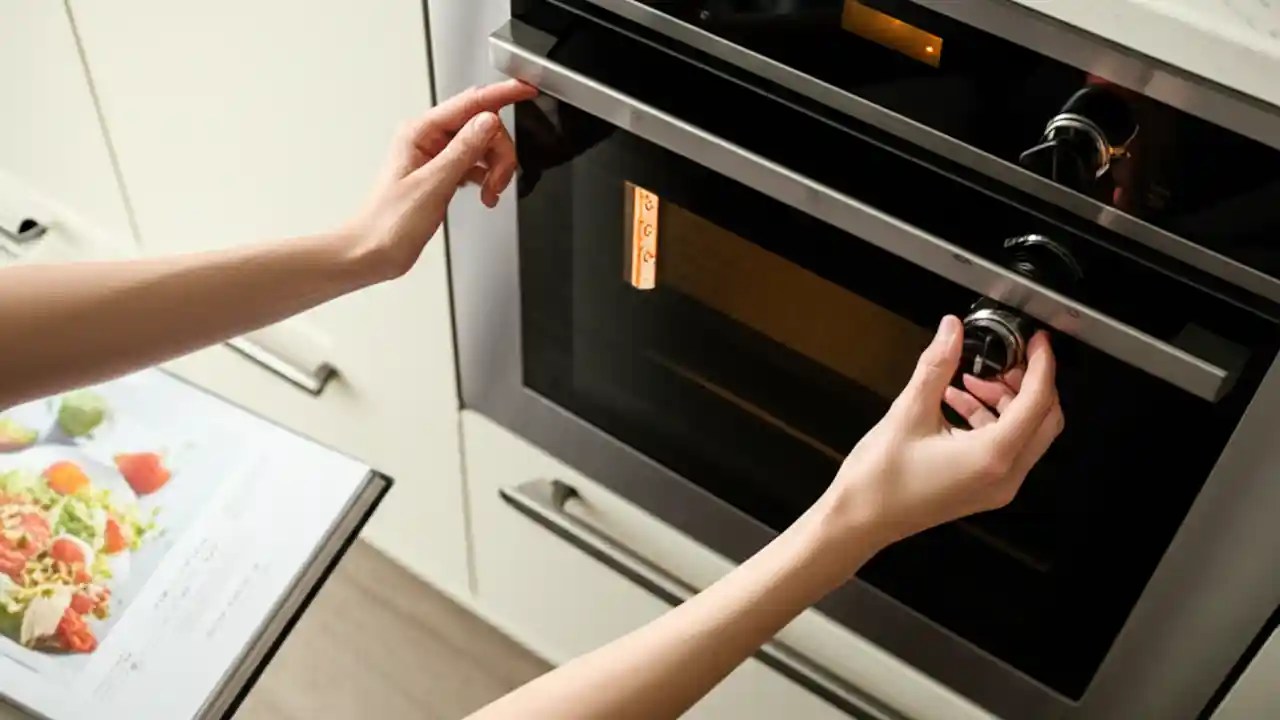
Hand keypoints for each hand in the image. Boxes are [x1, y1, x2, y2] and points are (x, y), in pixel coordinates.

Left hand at [346, 80, 537, 280]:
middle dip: (500, 152)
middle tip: (500, 181)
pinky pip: (477, 165)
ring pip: (484, 147)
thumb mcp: (432, 183)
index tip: (525, 90)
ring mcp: (437, 156)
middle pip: (483, 127)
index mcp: (420, 132)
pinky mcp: (443, 174)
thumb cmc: (389, 222)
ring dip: (496, 169)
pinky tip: (486, 195)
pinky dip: (488, 179)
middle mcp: (429, 139)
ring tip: (491, 193)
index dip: (502, 94)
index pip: (470, 103)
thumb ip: (463, 150)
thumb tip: (488, 121)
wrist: (373, 251)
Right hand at [819, 315, 1062, 550]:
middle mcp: (1004, 476)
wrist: (860, 520)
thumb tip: (952, 330)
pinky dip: (992, 420)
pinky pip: (1005, 447)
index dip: (1041, 365)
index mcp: (992, 456)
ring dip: (1008, 401)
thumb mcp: (908, 412)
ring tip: (974, 377)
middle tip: (1009, 356)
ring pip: (1026, 433)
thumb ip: (937, 366)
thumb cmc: (880, 479)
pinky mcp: (983, 488)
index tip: (1036, 341)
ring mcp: (996, 486)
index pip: (1037, 402)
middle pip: (1044, 420)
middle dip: (1030, 383)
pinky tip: (959, 400)